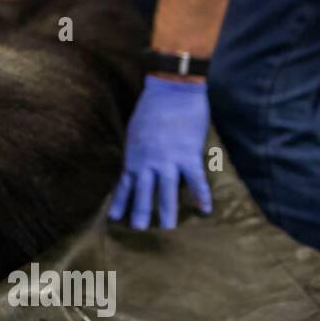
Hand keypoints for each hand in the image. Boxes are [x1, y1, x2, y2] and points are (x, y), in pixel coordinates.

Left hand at [108, 75, 212, 229]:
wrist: (172, 90)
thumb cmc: (151, 108)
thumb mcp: (135, 132)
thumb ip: (136, 152)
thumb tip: (135, 166)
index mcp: (134, 156)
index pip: (124, 185)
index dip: (121, 202)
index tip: (115, 218)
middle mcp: (149, 161)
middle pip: (143, 192)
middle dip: (140, 212)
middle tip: (138, 230)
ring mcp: (169, 159)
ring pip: (167, 191)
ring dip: (166, 210)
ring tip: (166, 229)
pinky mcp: (189, 154)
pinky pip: (195, 180)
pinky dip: (201, 196)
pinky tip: (204, 210)